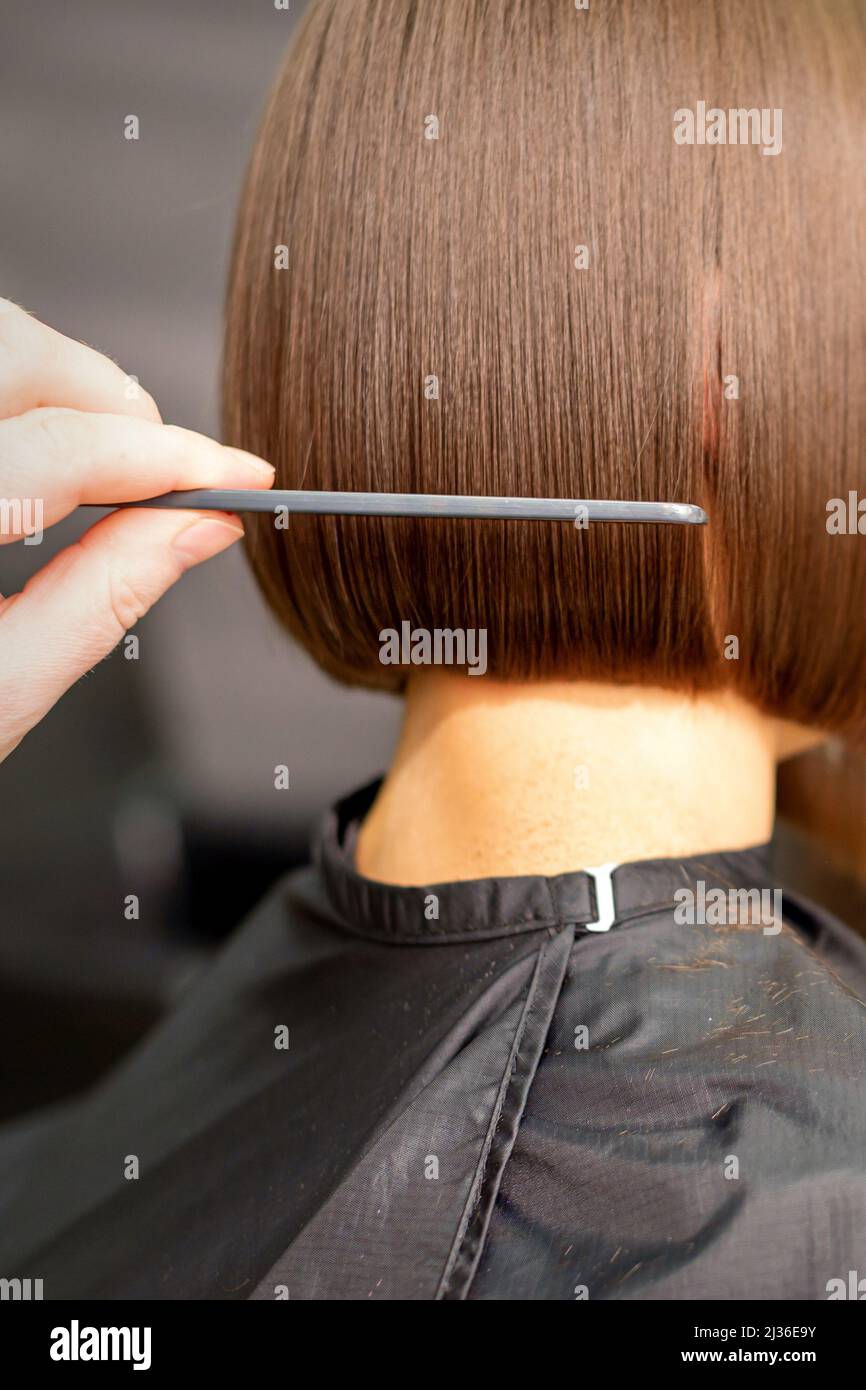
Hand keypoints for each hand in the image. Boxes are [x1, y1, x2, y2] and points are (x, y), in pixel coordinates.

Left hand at [0, 298, 273, 762]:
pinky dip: (11, 394)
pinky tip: (25, 451)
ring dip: (58, 384)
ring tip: (98, 464)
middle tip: (167, 476)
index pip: (66, 450)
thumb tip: (198, 528)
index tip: (238, 475)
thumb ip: (105, 595)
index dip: (172, 458)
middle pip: (18, 354)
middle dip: (113, 402)